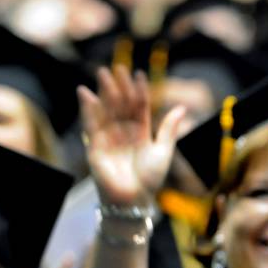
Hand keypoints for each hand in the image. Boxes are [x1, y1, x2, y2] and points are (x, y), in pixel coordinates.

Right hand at [78, 65, 184, 206]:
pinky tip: (85, 92)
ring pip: (107, 110)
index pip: (139, 107)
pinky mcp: (95, 146)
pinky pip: (91, 124)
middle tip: (117, 67)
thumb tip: (182, 107)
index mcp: (141, 133)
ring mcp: (109, 138)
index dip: (139, 91)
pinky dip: (88, 109)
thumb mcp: (163, 151)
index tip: (138, 74)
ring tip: (102, 73)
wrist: (133, 200)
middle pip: (121, 104)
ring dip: (104, 92)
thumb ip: (169, 129)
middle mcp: (124, 132)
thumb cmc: (150, 180)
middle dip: (119, 86)